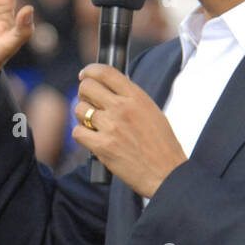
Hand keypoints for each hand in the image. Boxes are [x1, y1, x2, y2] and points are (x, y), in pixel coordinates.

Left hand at [72, 64, 186, 197]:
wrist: (166, 173)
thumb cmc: (161, 145)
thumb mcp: (151, 112)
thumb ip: (130, 99)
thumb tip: (107, 90)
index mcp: (136, 97)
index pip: (105, 72)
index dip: (90, 71)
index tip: (84, 75)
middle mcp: (122, 108)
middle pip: (87, 88)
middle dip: (84, 94)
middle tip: (89, 103)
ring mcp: (111, 127)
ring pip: (80, 110)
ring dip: (83, 117)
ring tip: (94, 125)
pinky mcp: (102, 147)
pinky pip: (78, 132)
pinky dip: (82, 135)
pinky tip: (93, 139)